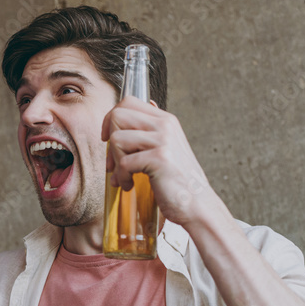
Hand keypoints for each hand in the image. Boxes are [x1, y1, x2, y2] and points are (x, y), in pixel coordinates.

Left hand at [101, 96, 221, 226]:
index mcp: (165, 120)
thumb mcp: (163, 149)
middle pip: (117, 115)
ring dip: (115, 163)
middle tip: (113, 163)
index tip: (108, 139)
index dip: (110, 119)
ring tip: (124, 177)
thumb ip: (144, 134)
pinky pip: (124, 162)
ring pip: (117, 139)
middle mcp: (165, 125)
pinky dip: (122, 177)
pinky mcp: (159, 158)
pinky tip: (130, 185)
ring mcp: (164, 140)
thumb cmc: (175, 180)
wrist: (196, 203)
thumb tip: (116, 119)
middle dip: (109, 141)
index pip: (128, 102)